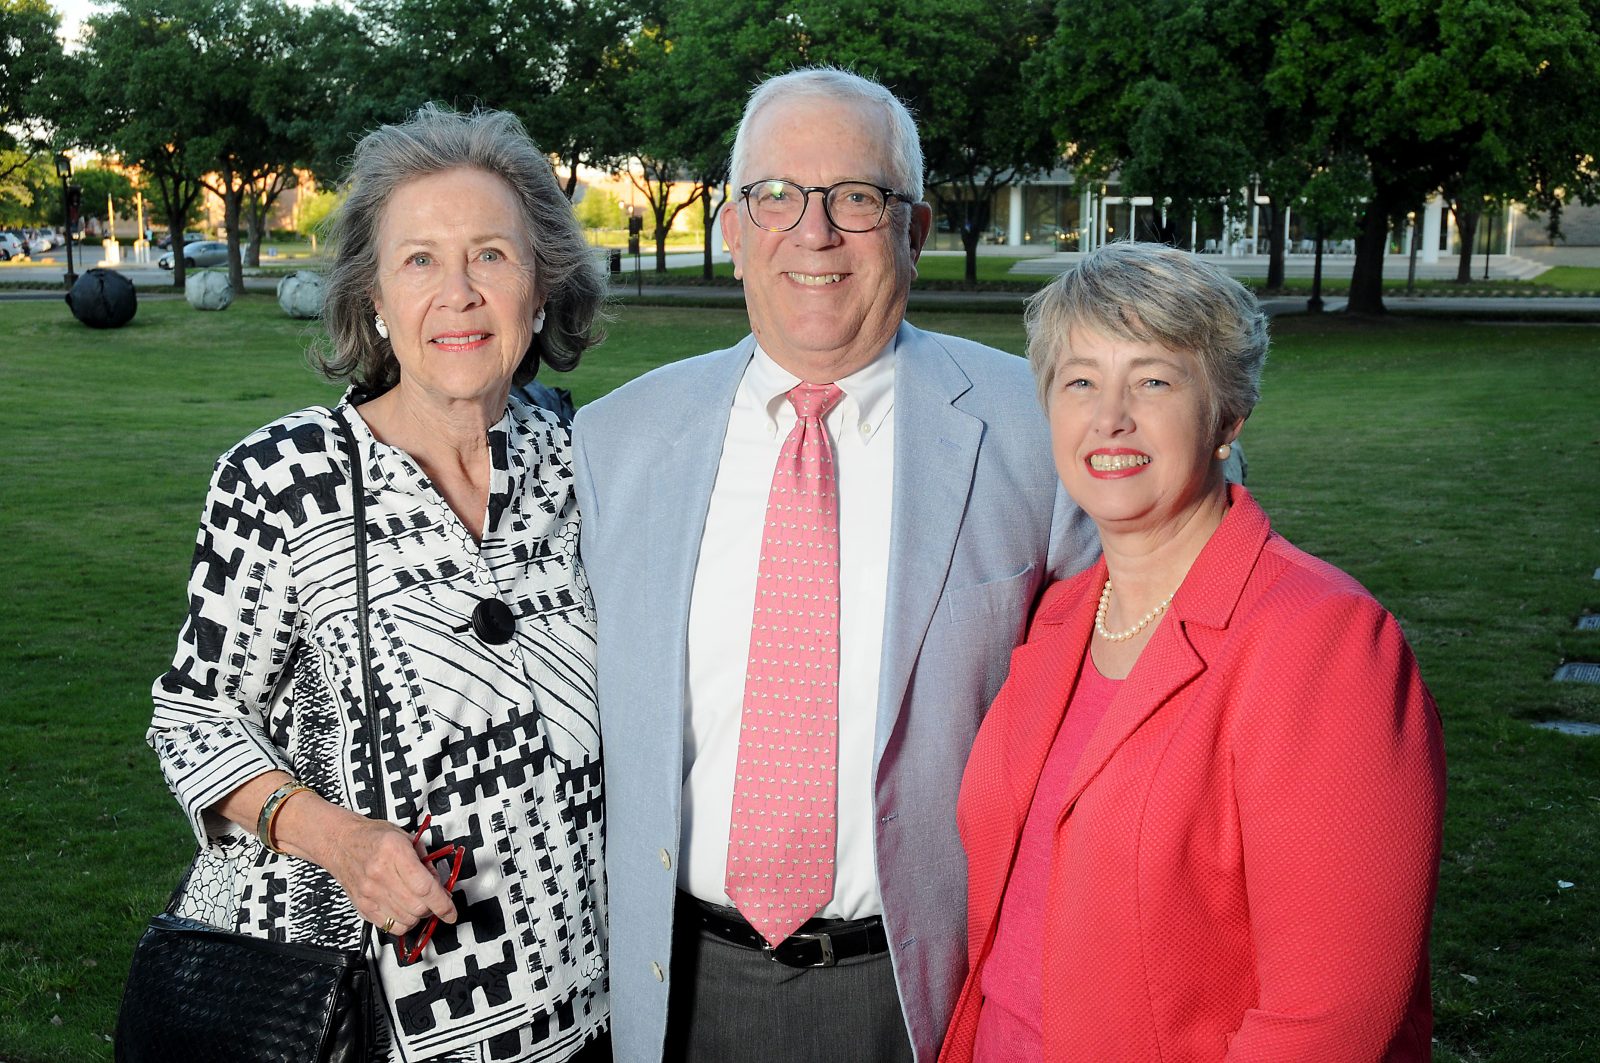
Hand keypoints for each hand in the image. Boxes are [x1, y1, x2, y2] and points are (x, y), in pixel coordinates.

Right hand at [315, 812, 458, 935]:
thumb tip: (440, 885)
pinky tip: (403, 910)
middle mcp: (380, 873)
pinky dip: (402, 923)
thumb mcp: (406, 838)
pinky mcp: (362, 906)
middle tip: (433, 899)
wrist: (340, 842)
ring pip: (405, 920)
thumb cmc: (373, 837)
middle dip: (432, 908)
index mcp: (394, 851)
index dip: (443, 904)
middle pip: (417, 907)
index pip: (425, 887)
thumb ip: (426, 861)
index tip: (451, 912)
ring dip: (418, 916)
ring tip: (417, 902)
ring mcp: (369, 892)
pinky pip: (389, 926)